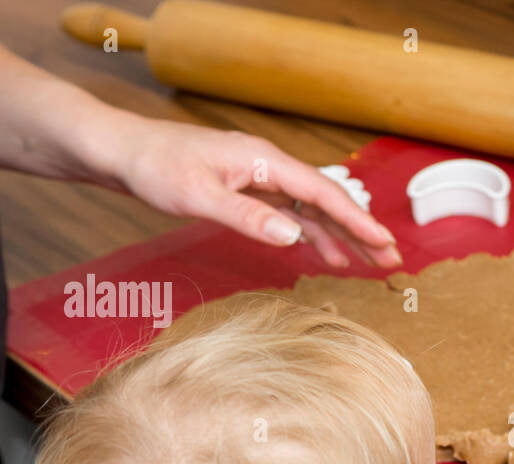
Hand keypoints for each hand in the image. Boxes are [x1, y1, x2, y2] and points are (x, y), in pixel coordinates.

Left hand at [97, 117, 401, 268]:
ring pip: (311, 210)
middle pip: (326, 201)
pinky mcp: (247, 190)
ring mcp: (259, 179)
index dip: (357, 220)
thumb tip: (292, 236)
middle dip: (360, 230)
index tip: (384, 243)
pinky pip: (289, 214)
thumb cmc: (154, 167)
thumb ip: (247, 216)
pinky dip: (310, 234)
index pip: (323, 194)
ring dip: (339, 236)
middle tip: (391, 258)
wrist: (121, 151)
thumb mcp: (197, 195)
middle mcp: (268, 167)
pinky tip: (322, 253)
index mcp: (264, 162)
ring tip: (367, 263)